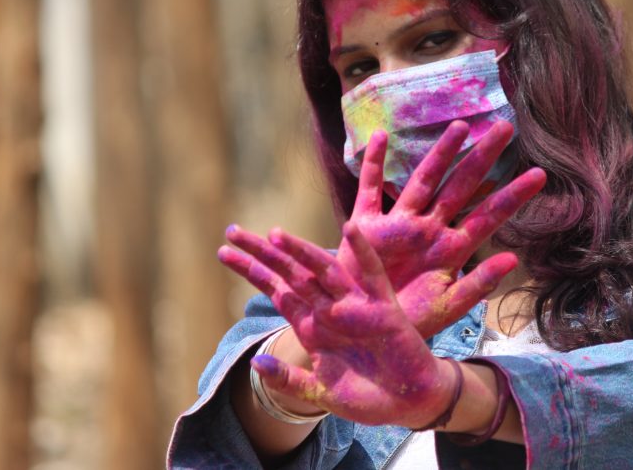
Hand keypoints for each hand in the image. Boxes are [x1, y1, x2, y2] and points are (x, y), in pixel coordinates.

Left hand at [219, 221, 457, 427]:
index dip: (252, 271)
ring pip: (323, 269)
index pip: (277, 290)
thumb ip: (289, 379)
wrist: (408, 404)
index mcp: (312, 327)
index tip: (224, 252)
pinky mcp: (383, 307)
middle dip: (263, 253)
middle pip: (292, 274)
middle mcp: (329, 310)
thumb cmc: (367, 397)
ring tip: (274, 235)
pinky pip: (372, 274)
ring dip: (300, 251)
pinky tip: (349, 229)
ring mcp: (356, 306)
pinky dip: (362, 251)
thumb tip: (254, 363)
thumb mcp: (320, 394)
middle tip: (233, 231)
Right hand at [328, 120, 545, 337]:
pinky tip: (381, 138)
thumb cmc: (409, 322)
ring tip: (459, 126)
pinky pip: (369, 190)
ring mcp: (398, 225)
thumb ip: (478, 284)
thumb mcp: (448, 307)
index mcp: (451, 250)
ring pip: (422, 180)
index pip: (488, 215)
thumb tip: (512, 259)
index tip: (540, 175)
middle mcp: (428, 230)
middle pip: (460, 186)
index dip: (513, 195)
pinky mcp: (365, 227)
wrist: (366, 332)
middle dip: (482, 157)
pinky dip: (373, 164)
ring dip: (440, 154)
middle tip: (504, 127)